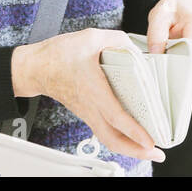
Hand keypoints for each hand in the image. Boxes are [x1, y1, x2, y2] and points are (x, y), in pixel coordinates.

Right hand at [11, 28, 164, 161]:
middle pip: (113, 139)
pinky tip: (131, 136)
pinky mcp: (86, 113)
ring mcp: (87, 112)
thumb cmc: (58, 55)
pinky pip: (104, 132)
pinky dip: (119, 138)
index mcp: (93, 89)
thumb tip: (134, 48)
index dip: (134, 130)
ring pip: (108, 139)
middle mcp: (90, 106)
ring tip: (148, 149)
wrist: (35, 67)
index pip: (116, 116)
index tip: (150, 140)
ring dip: (129, 148)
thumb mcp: (91, 37)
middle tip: (156, 153)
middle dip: (136, 150)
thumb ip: (117, 40)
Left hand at [145, 0, 191, 99]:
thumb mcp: (158, 15)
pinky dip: (190, 80)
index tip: (190, 87)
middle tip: (181, 100)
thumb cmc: (171, 9)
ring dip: (191, 83)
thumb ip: (156, 34)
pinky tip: (180, 93)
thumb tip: (155, 55)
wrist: (183, 5)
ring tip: (178, 100)